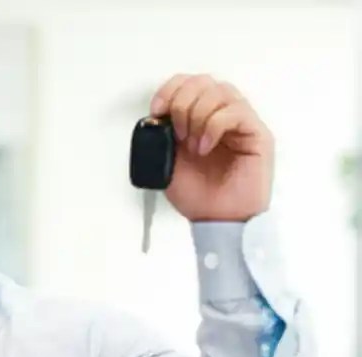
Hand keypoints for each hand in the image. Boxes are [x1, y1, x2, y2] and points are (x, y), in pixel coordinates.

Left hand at [150, 74, 273, 222]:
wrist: (216, 220)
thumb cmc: (197, 194)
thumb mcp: (167, 161)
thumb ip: (162, 136)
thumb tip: (155, 117)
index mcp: (199, 118)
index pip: (188, 83)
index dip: (170, 89)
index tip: (157, 110)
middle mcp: (221, 115)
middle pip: (204, 81)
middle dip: (182, 102)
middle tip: (177, 133)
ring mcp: (241, 123)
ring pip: (220, 91)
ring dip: (197, 115)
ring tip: (192, 145)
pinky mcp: (257, 134)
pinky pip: (235, 111)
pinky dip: (213, 126)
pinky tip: (204, 147)